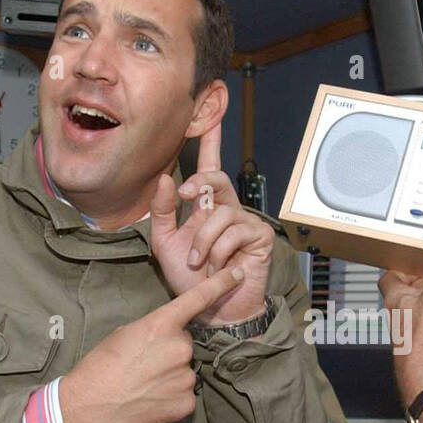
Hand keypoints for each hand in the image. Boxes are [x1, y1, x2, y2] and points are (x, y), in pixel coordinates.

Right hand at [56, 267, 244, 422]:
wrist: (86, 410)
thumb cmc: (98, 369)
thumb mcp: (122, 336)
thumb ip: (153, 332)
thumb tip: (168, 340)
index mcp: (160, 325)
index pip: (197, 300)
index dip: (220, 284)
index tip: (238, 274)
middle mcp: (179, 348)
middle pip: (184, 344)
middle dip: (169, 352)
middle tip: (142, 366)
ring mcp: (185, 378)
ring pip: (184, 371)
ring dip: (170, 376)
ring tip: (142, 386)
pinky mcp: (186, 404)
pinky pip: (184, 395)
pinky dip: (170, 398)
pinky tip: (149, 402)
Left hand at [150, 123, 273, 325]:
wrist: (213, 308)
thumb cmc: (191, 278)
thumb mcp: (165, 244)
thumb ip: (162, 212)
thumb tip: (164, 178)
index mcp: (204, 207)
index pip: (207, 168)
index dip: (210, 141)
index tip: (211, 114)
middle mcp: (226, 209)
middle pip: (216, 177)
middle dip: (200, 181)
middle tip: (185, 193)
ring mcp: (245, 221)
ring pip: (221, 212)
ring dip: (203, 240)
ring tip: (198, 261)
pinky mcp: (259, 236)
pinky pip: (235, 231)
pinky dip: (220, 252)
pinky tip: (219, 267)